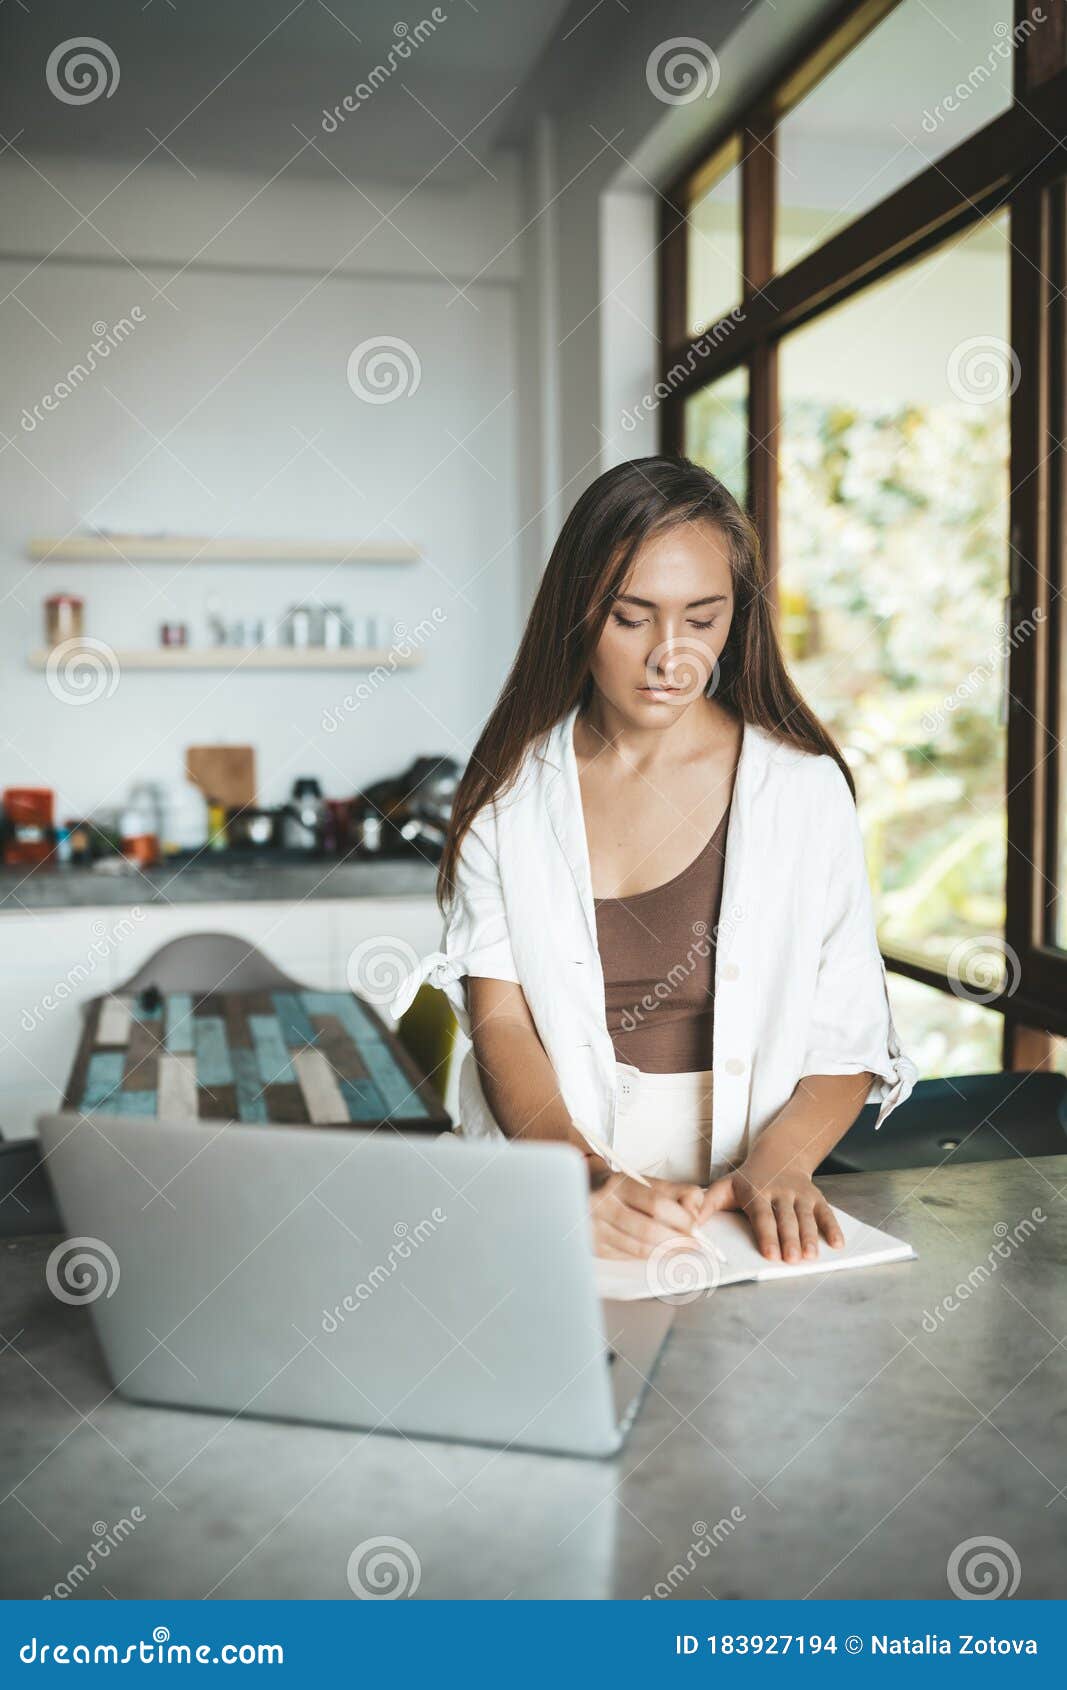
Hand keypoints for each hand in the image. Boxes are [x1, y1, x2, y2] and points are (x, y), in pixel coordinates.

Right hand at [588, 1169, 704, 1259]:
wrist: (577, 1193)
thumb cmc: (617, 1188)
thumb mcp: (642, 1180)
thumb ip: (673, 1191)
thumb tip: (696, 1210)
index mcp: (617, 1184)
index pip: (656, 1203)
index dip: (681, 1217)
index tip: (695, 1226)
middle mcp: (602, 1205)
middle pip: (648, 1229)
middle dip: (676, 1239)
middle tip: (692, 1243)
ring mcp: (595, 1229)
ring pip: (638, 1248)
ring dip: (665, 1251)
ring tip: (680, 1249)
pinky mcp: (593, 1247)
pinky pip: (627, 1256)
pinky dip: (647, 1256)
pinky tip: (657, 1252)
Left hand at [697, 1153, 843, 1262]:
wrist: (779, 1155)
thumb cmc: (747, 1179)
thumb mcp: (724, 1187)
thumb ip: (706, 1205)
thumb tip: (689, 1224)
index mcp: (757, 1192)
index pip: (762, 1215)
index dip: (767, 1234)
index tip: (770, 1254)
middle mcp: (781, 1192)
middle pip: (786, 1219)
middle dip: (790, 1239)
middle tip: (793, 1260)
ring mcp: (800, 1194)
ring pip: (807, 1217)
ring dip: (811, 1237)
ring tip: (811, 1256)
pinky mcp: (816, 1197)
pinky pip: (826, 1213)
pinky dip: (833, 1228)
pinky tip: (837, 1245)